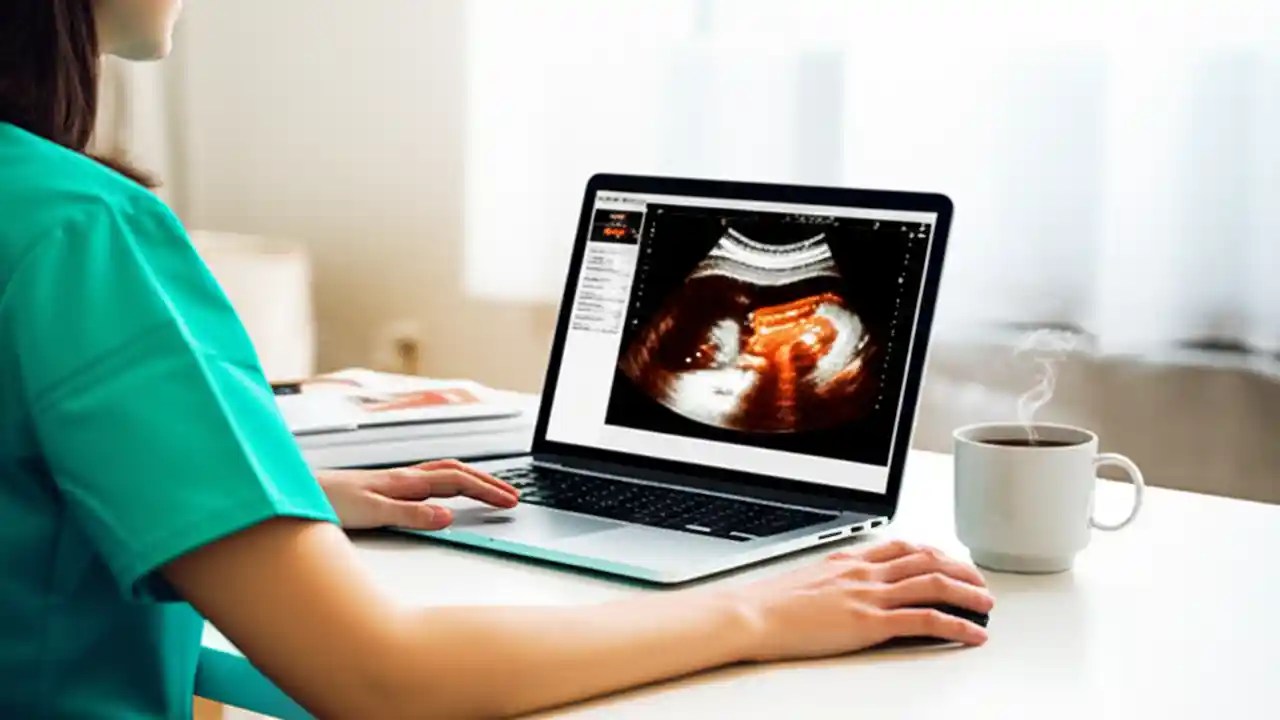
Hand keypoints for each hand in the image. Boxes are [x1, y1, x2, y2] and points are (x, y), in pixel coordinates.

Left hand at [317, 460, 519, 530]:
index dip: (486, 491)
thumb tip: (447, 515)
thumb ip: (409, 514)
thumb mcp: (369, 512)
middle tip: (512, 496)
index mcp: (403, 481)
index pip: (456, 481)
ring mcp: (392, 482)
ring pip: (442, 474)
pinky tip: (446, 493)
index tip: (510, 502)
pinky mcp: (381, 489)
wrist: (288, 494)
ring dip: (471, 480)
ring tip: (490, 490)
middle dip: (487, 483)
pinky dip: (448, 483)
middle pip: (455, 473)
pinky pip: (427, 481)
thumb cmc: (321, 500)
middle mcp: (401, 478)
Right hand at [731, 539, 992, 661]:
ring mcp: (870, 595)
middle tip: (979, 582)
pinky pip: (925, 619)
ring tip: (987, 604)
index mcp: (849, 559)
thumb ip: (833, 579)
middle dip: (960, 569)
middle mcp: (865, 572)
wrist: (753, 614)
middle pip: (926, 560)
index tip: (949, 561)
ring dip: (968, 592)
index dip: (934, 552)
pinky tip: (973, 633)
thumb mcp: (807, 580)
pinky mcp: (871, 622)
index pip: (902, 546)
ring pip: (934, 583)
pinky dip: (957, 624)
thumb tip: (843, 589)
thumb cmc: (770, 603)